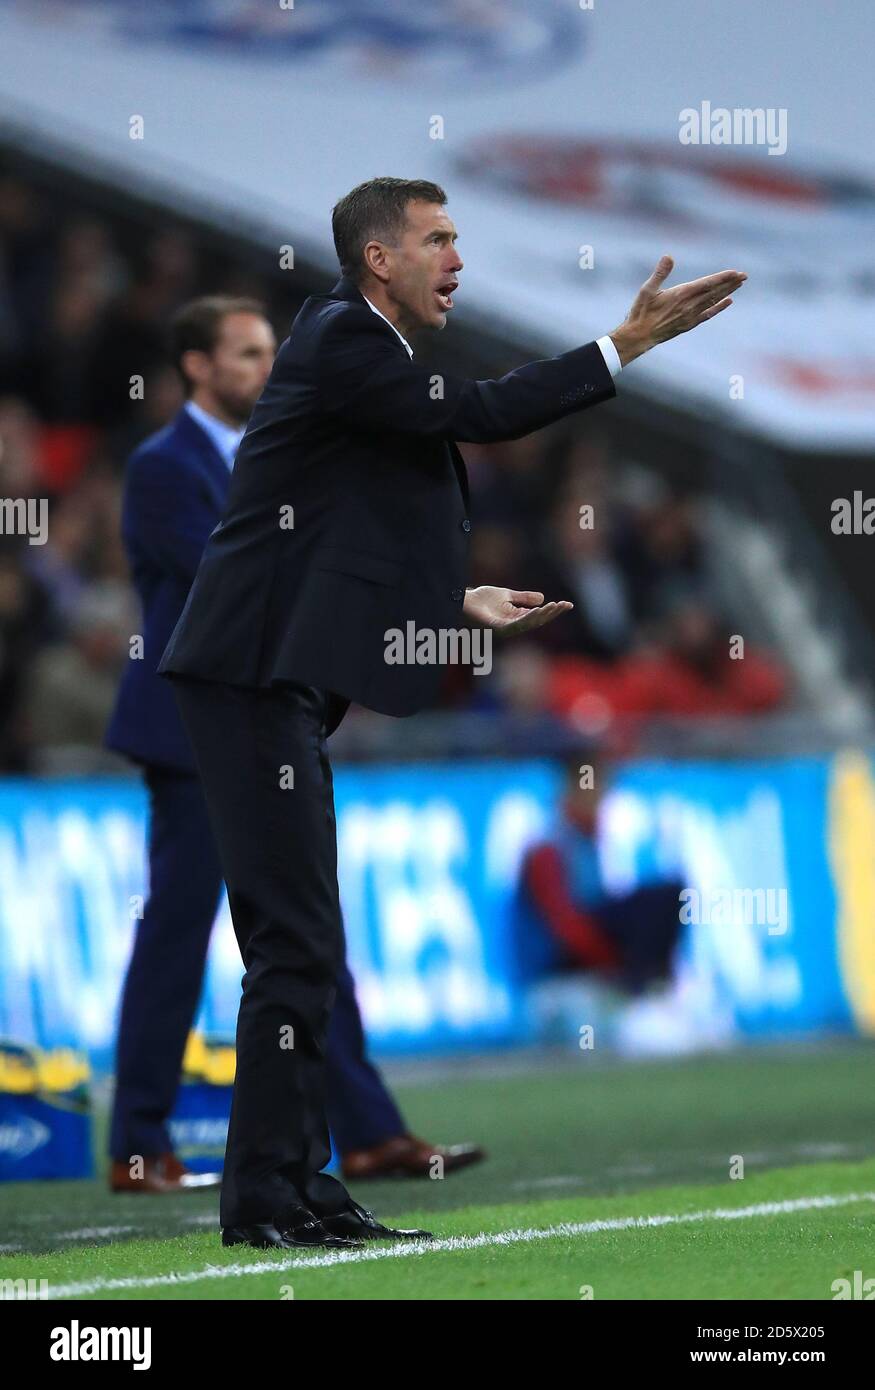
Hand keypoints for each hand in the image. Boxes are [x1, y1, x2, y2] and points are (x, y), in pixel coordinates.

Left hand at [463, 585, 572, 635]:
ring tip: (554, 606)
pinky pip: (515, 624)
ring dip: (542, 615)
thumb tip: (542, 598)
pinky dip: (527, 618)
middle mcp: (512, 626)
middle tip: (565, 605)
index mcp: (516, 618)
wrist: (462, 601)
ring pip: (528, 623)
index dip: (553, 611)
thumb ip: (523, 598)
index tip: (568, 604)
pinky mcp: (496, 628)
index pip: (539, 616)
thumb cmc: (481, 600)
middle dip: (552, 613)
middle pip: (537, 621)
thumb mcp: (507, 595)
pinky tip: (537, 611)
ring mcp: (504, 629)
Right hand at [610, 255, 746, 365]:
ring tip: (739, 284)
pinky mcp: (689, 324)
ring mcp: (691, 316)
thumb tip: (668, 256)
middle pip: (714, 292)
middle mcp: (689, 305)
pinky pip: (708, 314)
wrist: (640, 336)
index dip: (722, 277)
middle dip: (730, 283)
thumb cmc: (641, 312)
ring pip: (713, 301)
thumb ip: (660, 273)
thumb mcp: (647, 289)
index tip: (735, 272)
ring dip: (727, 292)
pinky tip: (728, 302)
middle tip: (744, 276)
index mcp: (681, 294)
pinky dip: (719, 307)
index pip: (707, 284)